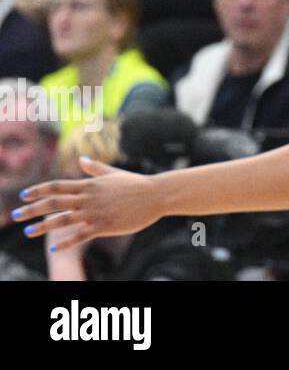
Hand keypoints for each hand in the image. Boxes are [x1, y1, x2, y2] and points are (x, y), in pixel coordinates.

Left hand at [14, 156, 163, 251]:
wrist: (156, 195)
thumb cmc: (136, 184)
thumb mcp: (114, 173)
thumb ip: (95, 168)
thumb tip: (81, 159)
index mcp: (90, 184)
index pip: (58, 186)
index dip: (39, 190)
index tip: (25, 195)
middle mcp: (89, 198)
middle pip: (55, 202)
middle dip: (32, 209)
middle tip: (15, 215)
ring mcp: (96, 212)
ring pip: (63, 219)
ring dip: (43, 226)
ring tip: (28, 232)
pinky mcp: (104, 225)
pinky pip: (80, 235)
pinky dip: (66, 241)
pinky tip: (53, 246)